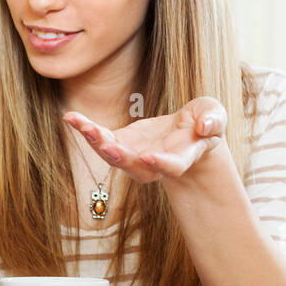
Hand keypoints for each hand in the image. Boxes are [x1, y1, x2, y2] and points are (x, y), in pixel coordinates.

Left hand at [63, 96, 226, 183]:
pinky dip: (85, 129)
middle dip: (119, 156)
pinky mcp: (121, 143)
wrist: (189, 132)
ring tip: (81, 125)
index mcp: (180, 159)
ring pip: (113, 156)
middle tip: (105, 144)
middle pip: (134, 167)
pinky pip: (100, 138)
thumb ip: (213, 121)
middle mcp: (153, 164)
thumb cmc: (204, 124)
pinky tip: (70, 117)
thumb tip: (204, 125)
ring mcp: (135, 155)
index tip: (149, 157)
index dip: (161, 164)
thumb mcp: (215, 117)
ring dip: (96, 142)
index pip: (172, 167)